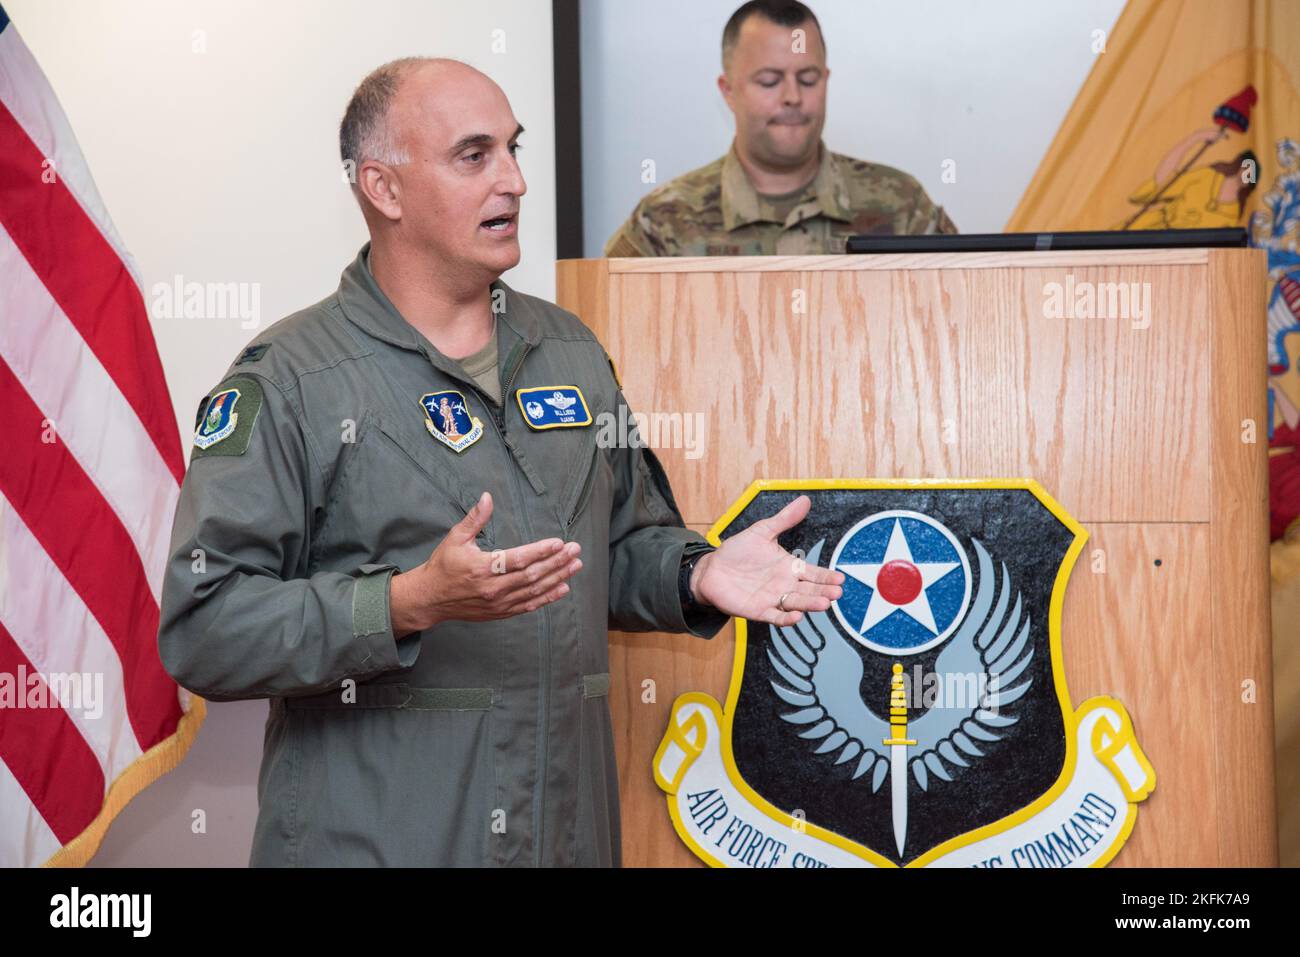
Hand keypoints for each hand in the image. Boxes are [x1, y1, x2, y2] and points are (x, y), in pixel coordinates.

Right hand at [390, 491, 581, 634]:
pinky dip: (547, 597)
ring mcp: (498, 602)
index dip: (541, 551)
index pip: (518, 559)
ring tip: (575, 566)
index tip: (559, 542)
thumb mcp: (455, 538)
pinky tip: (562, 588)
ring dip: (558, 578)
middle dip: (557, 562)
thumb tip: (487, 497)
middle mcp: (493, 588)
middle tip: (575, 551)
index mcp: (483, 567)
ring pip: (534, 590)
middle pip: (532, 575)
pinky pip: (529, 605)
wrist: (430, 599)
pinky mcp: (501, 612)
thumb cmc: (443, 565)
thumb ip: (475, 519)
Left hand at [689, 494, 843, 625]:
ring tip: (824, 604)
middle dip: (823, 592)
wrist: (711, 568)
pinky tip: (796, 617)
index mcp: (789, 567)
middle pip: (809, 590)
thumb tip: (805, 500)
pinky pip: (775, 616)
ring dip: (810, 604)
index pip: (813, 573)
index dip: (826, 576)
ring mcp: (773, 599)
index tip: (840, 578)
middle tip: (837, 593)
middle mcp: (785, 585)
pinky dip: (786, 618)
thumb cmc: (738, 551)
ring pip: (796, 603)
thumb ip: (784, 519)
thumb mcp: (762, 531)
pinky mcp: (758, 610)